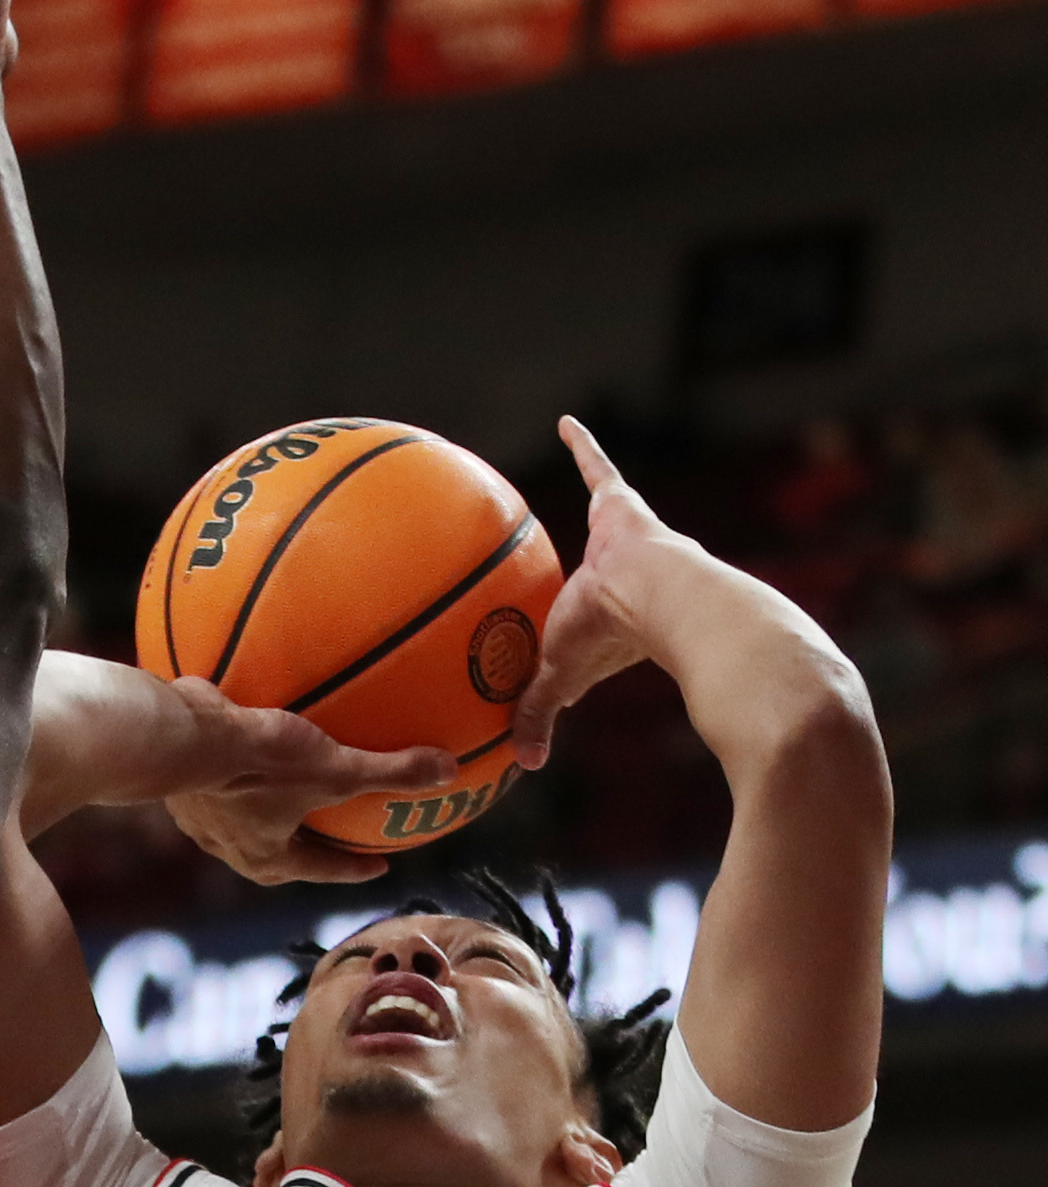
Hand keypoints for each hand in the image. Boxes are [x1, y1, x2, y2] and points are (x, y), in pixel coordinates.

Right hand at [164, 717, 453, 889]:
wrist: (175, 741)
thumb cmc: (255, 766)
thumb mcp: (333, 768)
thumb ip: (390, 771)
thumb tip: (449, 770)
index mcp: (267, 858)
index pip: (322, 870)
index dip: (354, 867)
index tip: (378, 865)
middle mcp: (229, 847)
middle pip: (279, 855)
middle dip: (306, 845)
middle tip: (334, 831)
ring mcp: (199, 817)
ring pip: (243, 821)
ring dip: (267, 808)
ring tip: (288, 784)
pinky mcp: (179, 783)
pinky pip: (218, 781)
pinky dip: (238, 769)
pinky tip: (248, 740)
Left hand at [512, 416, 692, 769]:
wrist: (663, 603)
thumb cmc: (614, 644)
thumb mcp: (560, 680)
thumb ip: (538, 715)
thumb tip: (522, 766)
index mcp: (607, 618)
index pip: (586, 623)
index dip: (571, 628)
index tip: (564, 630)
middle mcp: (622, 576)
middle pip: (601, 566)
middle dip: (597, 563)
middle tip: (582, 558)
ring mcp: (624, 538)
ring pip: (602, 516)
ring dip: (598, 501)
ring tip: (579, 474)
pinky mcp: (620, 506)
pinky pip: (597, 467)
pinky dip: (583, 445)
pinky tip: (564, 420)